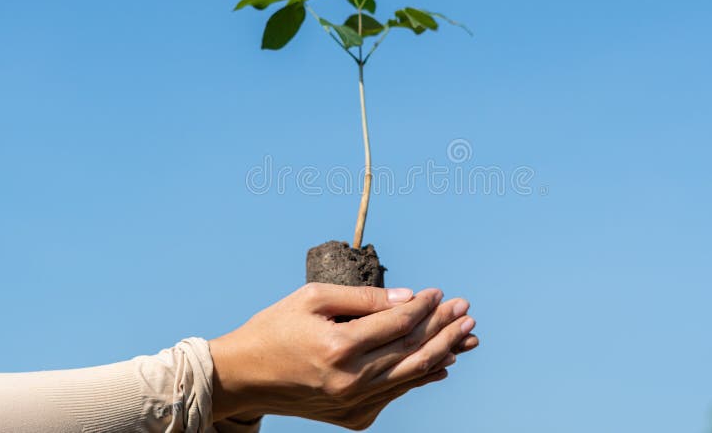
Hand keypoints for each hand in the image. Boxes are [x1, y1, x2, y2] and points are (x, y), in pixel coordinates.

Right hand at [209, 283, 477, 428]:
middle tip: (468, 311)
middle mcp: (351, 381)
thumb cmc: (275, 329)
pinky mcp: (353, 417)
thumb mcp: (312, 298)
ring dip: (443, 353)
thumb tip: (408, 298)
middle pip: (413, 350)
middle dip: (444, 328)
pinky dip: (421, 377)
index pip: (398, 323)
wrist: (243, 378)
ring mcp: (354, 404)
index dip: (424, 306)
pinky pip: (397, 393)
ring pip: (411, 375)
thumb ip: (363, 299)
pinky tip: (442, 364)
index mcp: (339, 347)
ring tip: (468, 336)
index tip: (440, 293)